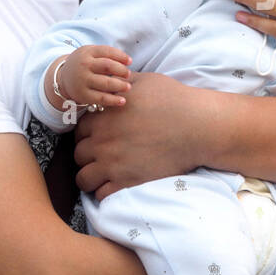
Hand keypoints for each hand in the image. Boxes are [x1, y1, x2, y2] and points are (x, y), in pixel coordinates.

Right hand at [47, 46, 131, 112]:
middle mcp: (84, 65)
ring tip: (128, 87)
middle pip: (107, 66)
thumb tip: (128, 61)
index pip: (107, 51)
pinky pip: (101, 98)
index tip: (130, 61)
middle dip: (121, 70)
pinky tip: (122, 101)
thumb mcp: (91, 53)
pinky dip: (113, 100)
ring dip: (120, 85)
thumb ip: (107, 54)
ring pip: (106, 83)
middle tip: (128, 74)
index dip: (121, 56)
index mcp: (88, 52)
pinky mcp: (83, 95)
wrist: (63, 77)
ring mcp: (83, 80)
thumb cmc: (85, 64)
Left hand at [74, 73, 203, 198]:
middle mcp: (103, 141)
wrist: (197, 126)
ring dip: (90, 175)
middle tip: (101, 155)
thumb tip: (112, 80)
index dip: (87, 133)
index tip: (97, 136)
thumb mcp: (144, 82)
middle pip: (78, 153)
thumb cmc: (174, 100)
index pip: (79, 130)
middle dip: (87, 154)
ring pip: (83, 177)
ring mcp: (113, 163)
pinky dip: (103, 191)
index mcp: (104, 117)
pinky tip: (114, 184)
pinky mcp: (127, 181)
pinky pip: (101, 194)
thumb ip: (121, 84)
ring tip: (102, 174)